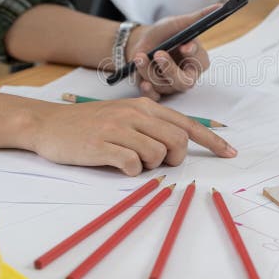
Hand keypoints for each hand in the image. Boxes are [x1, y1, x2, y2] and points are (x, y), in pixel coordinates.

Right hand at [30, 97, 236, 175]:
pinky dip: (130, 171)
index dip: (212, 140)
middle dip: (175, 159)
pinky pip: (133, 166)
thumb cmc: (90, 124)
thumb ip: (152, 126)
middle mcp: (136, 114)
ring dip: (149, 166)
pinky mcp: (103, 146)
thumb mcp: (125, 116)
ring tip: (130, 159)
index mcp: (145, 106)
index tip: (230, 153)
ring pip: (158, 155)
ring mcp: (119, 129)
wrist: (48, 123)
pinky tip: (117, 165)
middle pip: (178, 142)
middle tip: (156, 162)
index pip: (188, 124)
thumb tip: (178, 146)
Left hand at [125, 6, 216, 99]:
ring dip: (148, 70)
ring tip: (140, 56)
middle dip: (170, 69)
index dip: (193, 54)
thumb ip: (198, 17)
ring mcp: (172, 86)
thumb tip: (220, 6)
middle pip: (184, 82)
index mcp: (198, 59)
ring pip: (163, 85)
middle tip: (158, 53)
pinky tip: (142, 82)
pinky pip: (154, 97)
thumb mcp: (179, 23)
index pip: (201, 61)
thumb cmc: (165, 33)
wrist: (142, 42)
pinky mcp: (157, 92)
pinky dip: (148, 91)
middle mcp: (187, 75)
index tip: (185, 46)